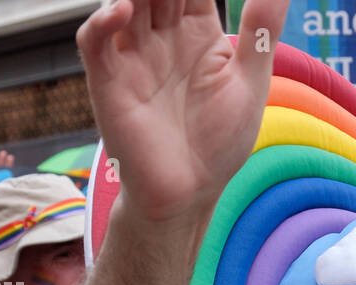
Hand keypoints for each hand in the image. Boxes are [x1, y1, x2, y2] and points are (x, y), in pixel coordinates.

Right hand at [77, 0, 290, 223]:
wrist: (189, 193)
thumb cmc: (219, 142)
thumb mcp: (250, 81)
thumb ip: (261, 29)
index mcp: (197, 31)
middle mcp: (161, 36)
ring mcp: (131, 55)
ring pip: (125, 1)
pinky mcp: (108, 81)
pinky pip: (94, 39)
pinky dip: (102, 20)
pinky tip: (124, 11)